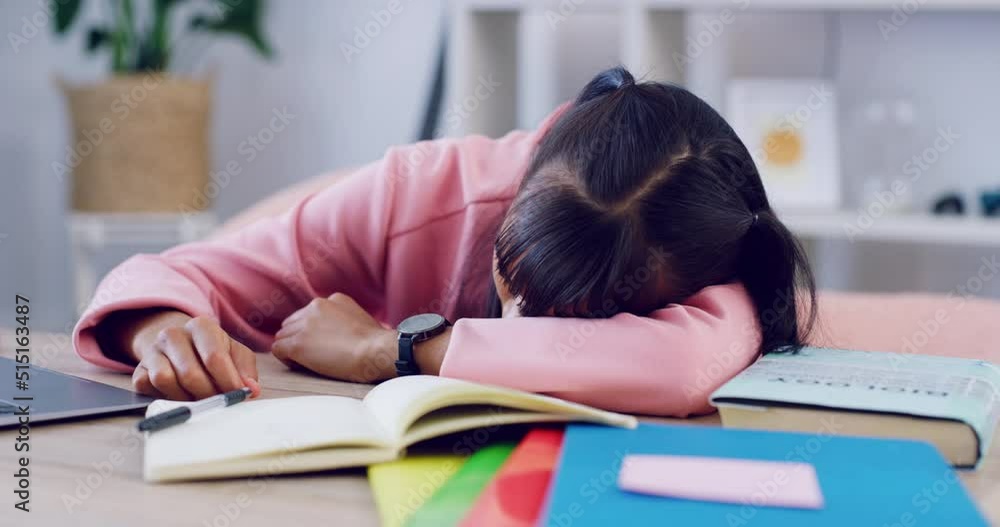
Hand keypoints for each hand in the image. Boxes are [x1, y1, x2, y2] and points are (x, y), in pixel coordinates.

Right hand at [107, 311, 259, 400]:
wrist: (179, 345)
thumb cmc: (212, 351)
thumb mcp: (235, 354)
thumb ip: (245, 370)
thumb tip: (250, 390)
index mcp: (201, 326)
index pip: (213, 356)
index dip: (228, 380)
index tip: (237, 394)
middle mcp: (172, 334)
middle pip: (190, 373)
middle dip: (208, 394)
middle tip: (219, 402)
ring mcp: (152, 351)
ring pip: (165, 380)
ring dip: (185, 397)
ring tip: (199, 398)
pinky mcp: (138, 370)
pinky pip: (149, 388)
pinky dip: (166, 397)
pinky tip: (179, 395)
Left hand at [272, 293, 397, 381]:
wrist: (376, 351)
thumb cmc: (376, 344)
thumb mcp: (361, 318)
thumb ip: (343, 318)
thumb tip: (339, 332)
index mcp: (331, 300)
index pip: (308, 314)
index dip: (311, 331)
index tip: (321, 344)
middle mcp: (315, 306)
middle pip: (292, 323)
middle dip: (298, 338)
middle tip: (313, 355)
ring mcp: (305, 325)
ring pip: (283, 336)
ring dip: (292, 349)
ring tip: (308, 361)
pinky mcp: (298, 344)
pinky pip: (278, 349)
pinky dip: (286, 358)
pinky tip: (300, 365)